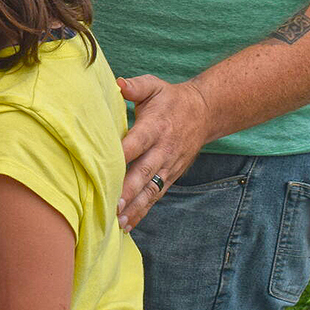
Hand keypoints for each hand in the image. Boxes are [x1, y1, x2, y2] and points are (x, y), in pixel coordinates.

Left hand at [116, 74, 212, 231]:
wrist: (205, 113)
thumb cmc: (171, 99)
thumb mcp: (154, 86)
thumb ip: (136, 86)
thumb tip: (118, 84)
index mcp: (155, 126)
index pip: (137, 142)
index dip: (122, 155)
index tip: (104, 168)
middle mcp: (163, 150)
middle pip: (144, 172)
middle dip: (128, 190)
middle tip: (111, 205)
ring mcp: (169, 166)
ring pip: (150, 189)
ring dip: (135, 207)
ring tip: (118, 222)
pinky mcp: (171, 176)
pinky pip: (156, 196)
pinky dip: (143, 211)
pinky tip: (128, 225)